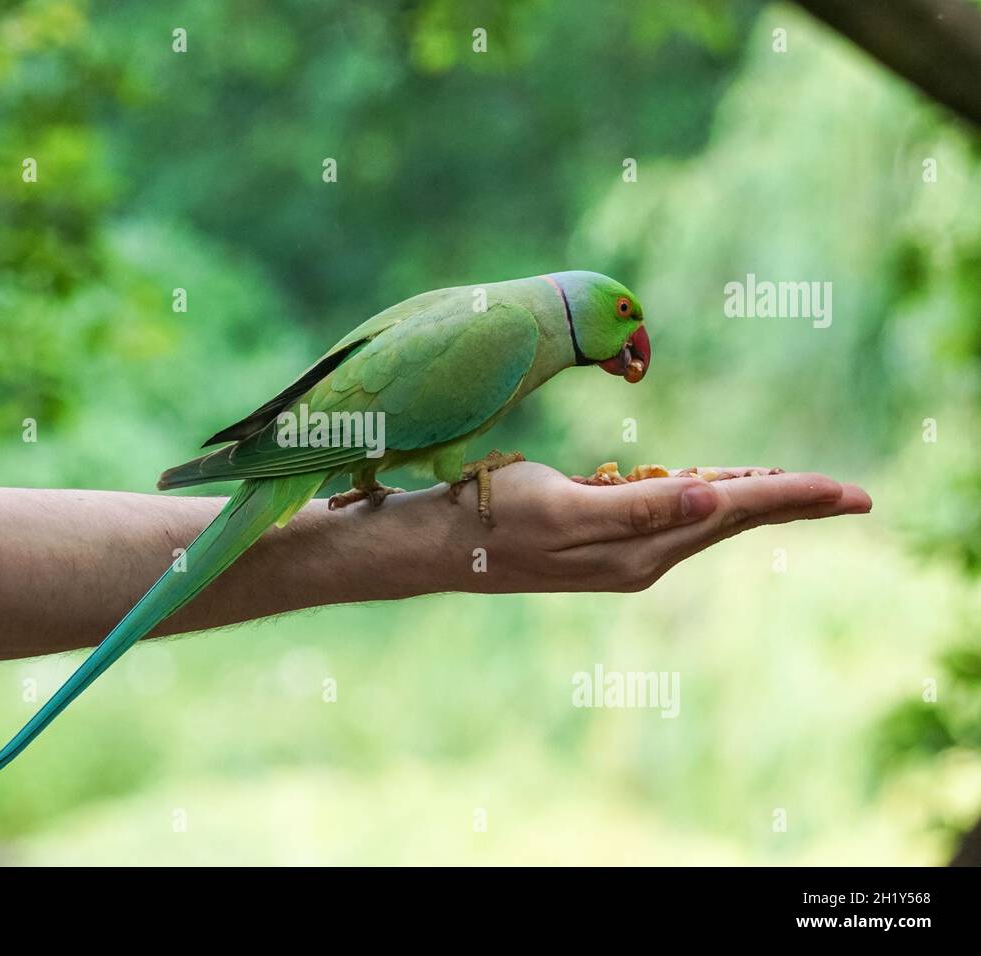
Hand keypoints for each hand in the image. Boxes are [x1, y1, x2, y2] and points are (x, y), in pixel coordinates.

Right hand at [443, 461, 870, 593]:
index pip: (731, 513)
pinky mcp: (607, 546)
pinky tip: (723, 489)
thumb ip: (640, 507)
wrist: (440, 547)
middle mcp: (642, 560)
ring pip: (708, 522)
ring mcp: (625, 557)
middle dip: (793, 504)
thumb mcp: (562, 506)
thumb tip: (716, 500)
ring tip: (806, 490)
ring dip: (756, 500)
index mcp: (638, 551)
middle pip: (733, 522)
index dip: (792, 496)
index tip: (849, 490)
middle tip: (854, 495)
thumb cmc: (491, 516)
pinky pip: (678, 520)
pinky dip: (712, 500)